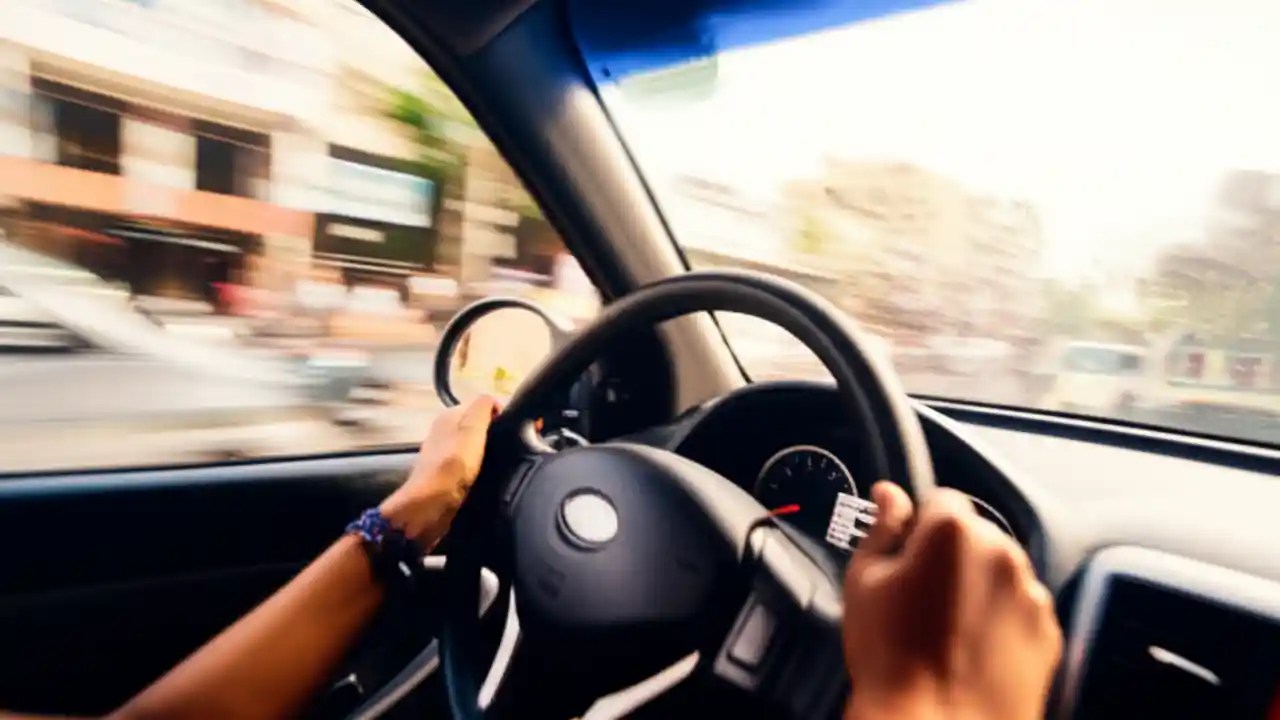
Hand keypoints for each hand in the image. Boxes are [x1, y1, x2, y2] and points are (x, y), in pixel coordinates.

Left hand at [379, 396, 498, 548]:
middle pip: (479, 426)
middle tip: (513, 447)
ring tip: (504, 462)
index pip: (482, 406)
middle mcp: (445, 431)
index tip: (516, 430)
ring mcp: (445, 453)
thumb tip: (494, 402)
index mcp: (450, 415)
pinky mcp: (448, 475)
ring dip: (490, 452)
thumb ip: (482, 408)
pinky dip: (482, 468)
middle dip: (496, 434)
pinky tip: (489, 476)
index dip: (500, 415)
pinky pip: (471, 464)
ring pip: (476, 446)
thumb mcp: (471, 428)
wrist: (430, 506)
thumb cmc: (453, 464)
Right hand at [842, 483, 1061, 719]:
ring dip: (980, 586)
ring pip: (1001, 572)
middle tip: (921, 599)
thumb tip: (889, 494)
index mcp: (953, 531)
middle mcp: (1002, 551)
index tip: (906, 557)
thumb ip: (882, 529)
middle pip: (975, 534)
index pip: (940, 498)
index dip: (919, 526)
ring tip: (948, 630)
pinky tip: (974, 650)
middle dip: (952, 556)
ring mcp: (1032, 593)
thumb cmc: (891, 657)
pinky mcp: (1050, 632)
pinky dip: (1003, 620)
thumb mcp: (864, 583)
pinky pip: (1022, 609)